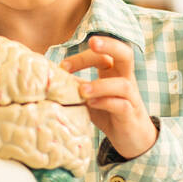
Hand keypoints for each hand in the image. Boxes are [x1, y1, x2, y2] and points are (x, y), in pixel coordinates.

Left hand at [58, 35, 157, 159]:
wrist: (133, 139)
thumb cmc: (108, 114)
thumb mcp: (89, 97)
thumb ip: (74, 87)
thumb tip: (49, 78)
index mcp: (114, 72)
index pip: (103, 54)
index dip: (84, 56)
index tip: (62, 67)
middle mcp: (125, 80)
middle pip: (126, 54)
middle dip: (110, 45)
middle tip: (92, 42)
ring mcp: (131, 98)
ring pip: (123, 84)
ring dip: (100, 85)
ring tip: (82, 91)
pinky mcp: (131, 116)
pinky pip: (122, 105)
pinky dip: (106, 103)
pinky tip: (91, 104)